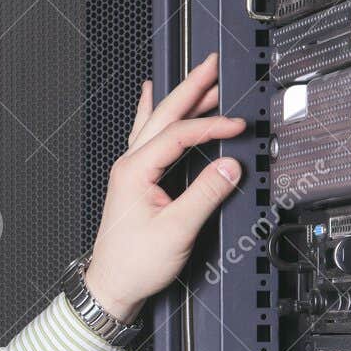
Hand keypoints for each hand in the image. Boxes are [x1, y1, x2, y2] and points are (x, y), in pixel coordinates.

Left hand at [81, 53, 246, 322]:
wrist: (112, 285)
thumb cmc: (134, 263)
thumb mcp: (177, 230)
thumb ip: (205, 194)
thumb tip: (231, 165)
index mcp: (135, 170)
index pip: (180, 134)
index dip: (212, 126)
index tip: (238, 126)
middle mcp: (129, 165)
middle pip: (163, 115)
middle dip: (190, 88)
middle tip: (213, 64)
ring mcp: (130, 171)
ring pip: (155, 123)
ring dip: (180, 100)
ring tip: (202, 79)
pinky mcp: (135, 180)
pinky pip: (146, 136)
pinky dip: (154, 114)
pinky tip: (150, 98)